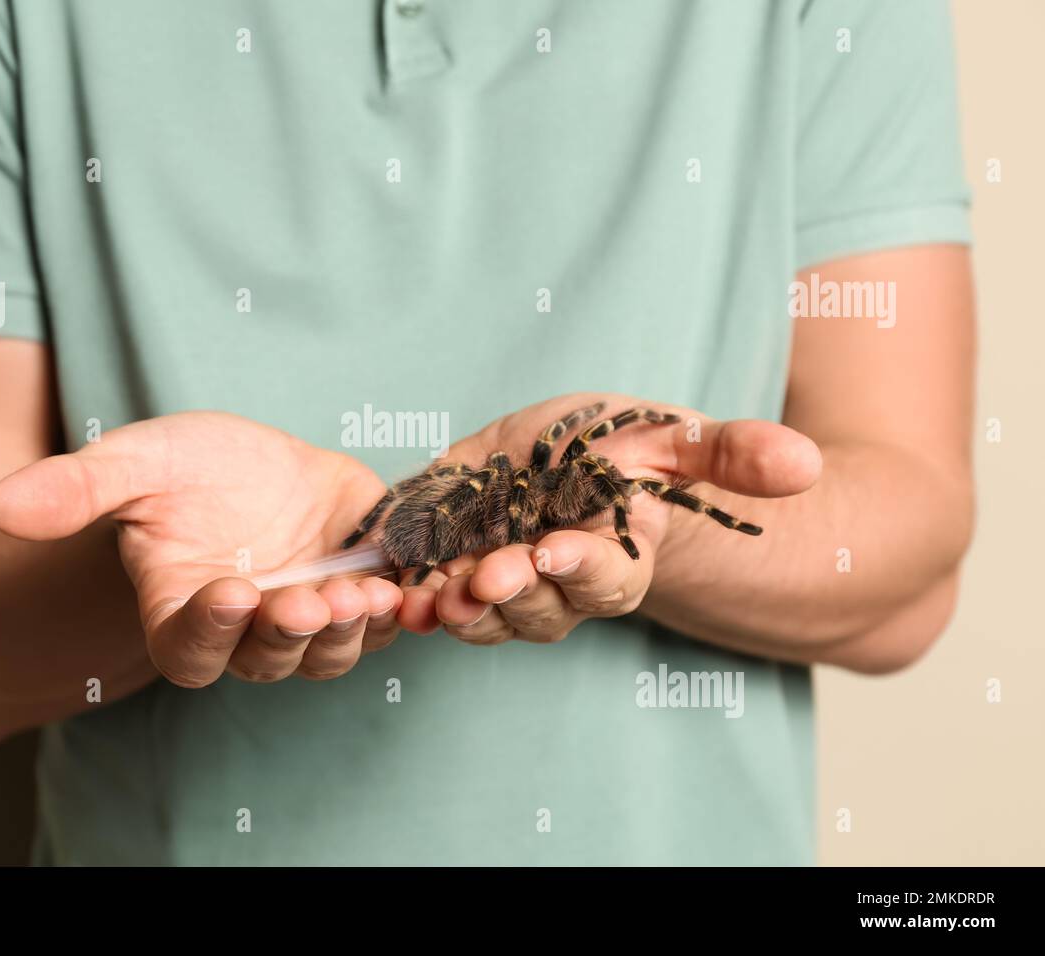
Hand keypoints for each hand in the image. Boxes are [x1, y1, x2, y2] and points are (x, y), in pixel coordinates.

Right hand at [0, 412, 402, 684]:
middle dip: (288, 635)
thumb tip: (2, 506)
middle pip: (268, 659)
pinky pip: (384, 619)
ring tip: (364, 594)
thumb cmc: (182, 468)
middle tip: (306, 603)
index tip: (227, 592)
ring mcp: (308, 614)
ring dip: (347, 630)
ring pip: (329, 651)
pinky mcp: (361, 589)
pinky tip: (412, 584)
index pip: (189, 646)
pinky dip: (399, 609)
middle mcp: (247, 630)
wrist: (250, 462)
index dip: (207, 629)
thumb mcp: (134, 463)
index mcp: (183, 610)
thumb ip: (77, 488)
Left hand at [396, 393, 820, 643]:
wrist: (562, 452)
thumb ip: (730, 454)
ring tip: (435, 591)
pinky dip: (412, 595)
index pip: (606, 579)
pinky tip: (395, 589)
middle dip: (512, 594)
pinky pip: (432, 594)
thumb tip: (802, 465)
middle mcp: (557, 586)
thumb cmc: (626, 447)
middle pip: (537, 609)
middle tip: (488, 574)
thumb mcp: (673, 437)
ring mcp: (502, 582)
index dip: (581, 568)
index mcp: (616, 558)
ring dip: (458, 606)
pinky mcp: (451, 564)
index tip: (557, 549)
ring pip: (483, 614)